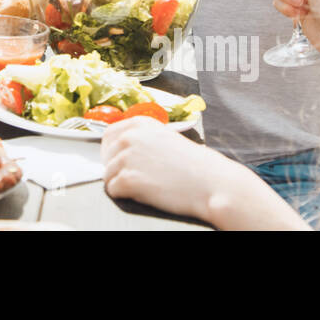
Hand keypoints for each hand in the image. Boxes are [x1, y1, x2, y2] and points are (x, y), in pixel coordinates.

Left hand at [102, 117, 235, 222]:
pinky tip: (143, 194)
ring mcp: (128, 157)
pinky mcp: (128, 179)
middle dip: (116, 168)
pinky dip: (124, 195)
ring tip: (145, 187)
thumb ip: (144, 140)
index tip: (118, 160)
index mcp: (140, 124)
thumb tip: (124, 149)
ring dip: (122, 183)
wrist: (212, 183)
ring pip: (108, 175)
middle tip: (134, 177)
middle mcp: (130, 136)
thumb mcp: (166, 139)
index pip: (109, 134)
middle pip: (106, 156)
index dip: (112, 150)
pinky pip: (113, 190)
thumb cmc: (196, 165)